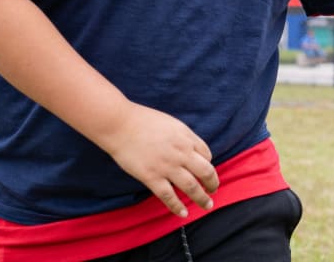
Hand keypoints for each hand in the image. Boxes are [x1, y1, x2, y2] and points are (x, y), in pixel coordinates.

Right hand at [99, 103, 217, 217]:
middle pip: (206, 172)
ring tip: (207, 205)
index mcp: (186, 137)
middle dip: (213, 184)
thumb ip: (182, 137)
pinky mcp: (152, 177)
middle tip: (213, 190)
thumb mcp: (170, 123)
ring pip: (192, 187)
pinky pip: (169, 196)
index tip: (205, 171)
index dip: (208, 164)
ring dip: (202, 198)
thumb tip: (190, 150)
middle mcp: (181, 153)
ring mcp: (167, 166)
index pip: (207, 155)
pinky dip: (177, 207)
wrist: (120, 124)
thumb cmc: (142, 120)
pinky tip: (183, 213)